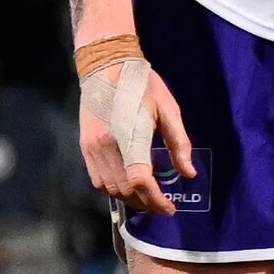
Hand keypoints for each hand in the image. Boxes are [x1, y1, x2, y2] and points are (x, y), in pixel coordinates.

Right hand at [77, 46, 194, 219]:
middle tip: (163, 206)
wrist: (106, 66)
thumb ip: (179, 143)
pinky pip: (98, 179)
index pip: (140, 180)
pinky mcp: (85, 146)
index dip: (156, 200)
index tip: (170, 208)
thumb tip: (188, 173)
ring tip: (147, 199)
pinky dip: (114, 189)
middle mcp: (105, 146)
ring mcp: (91, 147)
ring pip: (109, 188)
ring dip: (130, 199)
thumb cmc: (142, 85)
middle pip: (124, 189)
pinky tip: (128, 186)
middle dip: (146, 203)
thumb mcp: (168, 109)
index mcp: (128, 135)